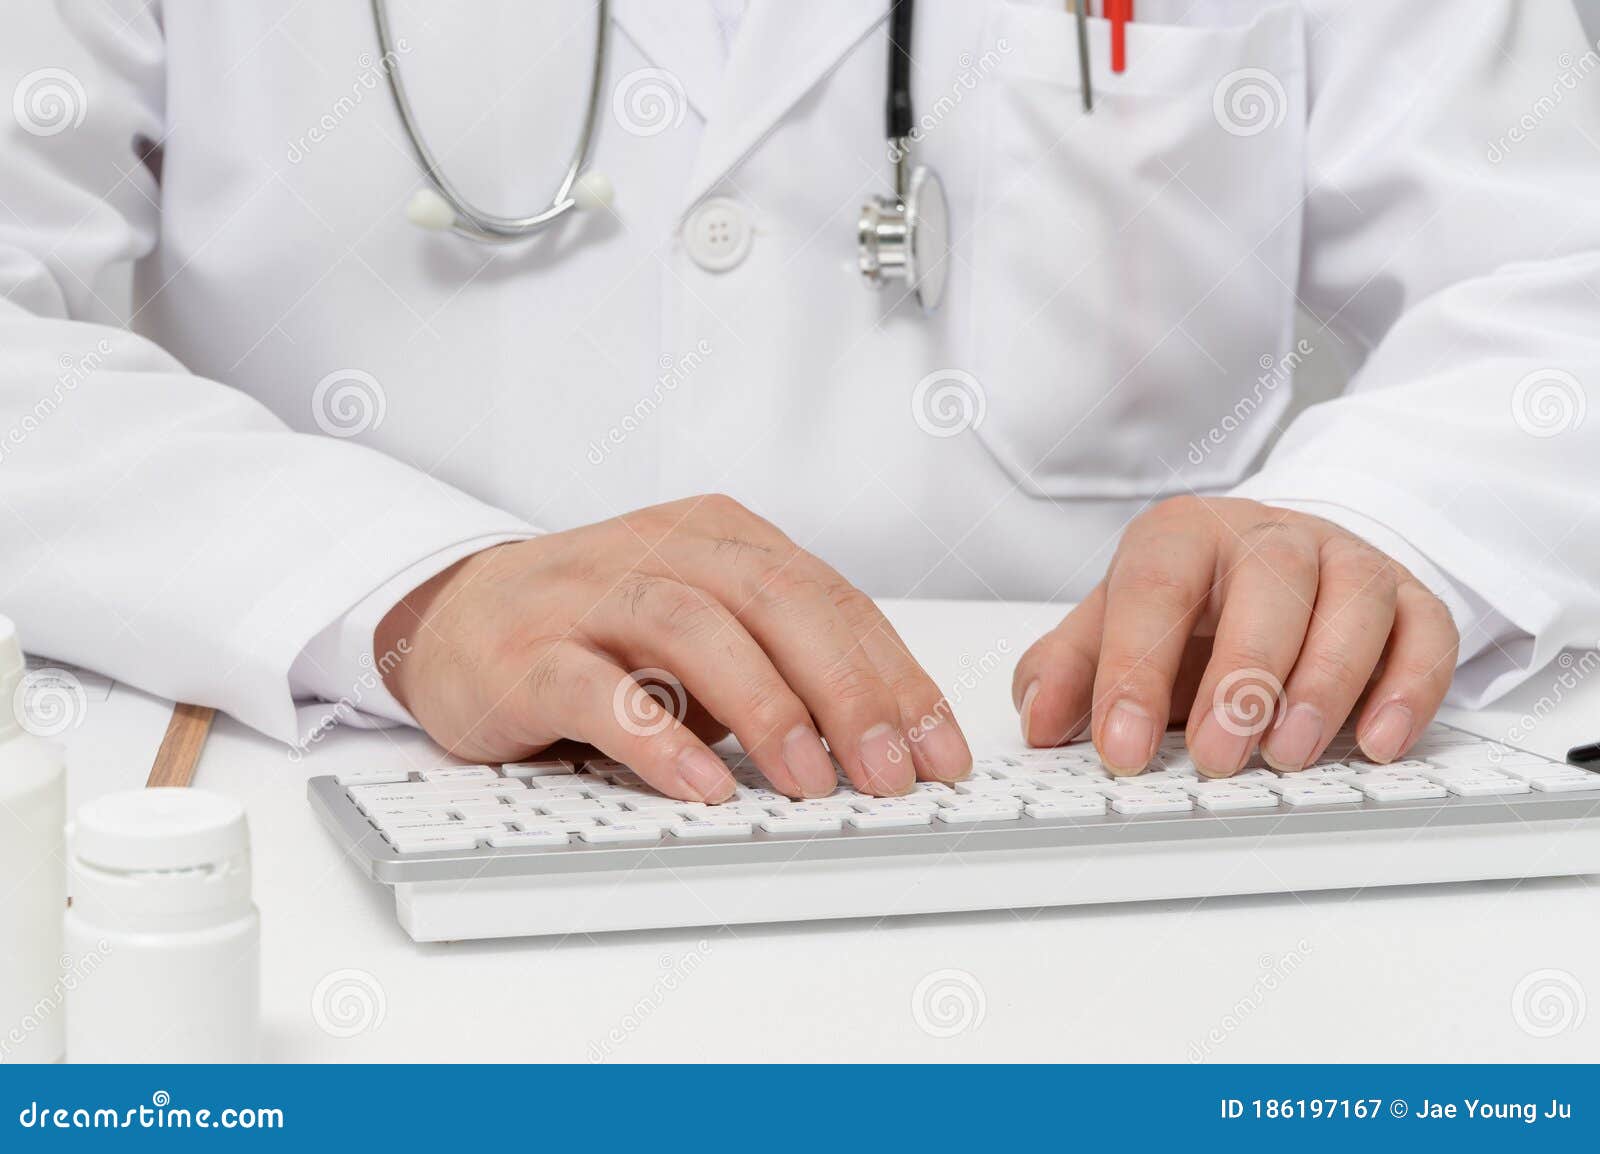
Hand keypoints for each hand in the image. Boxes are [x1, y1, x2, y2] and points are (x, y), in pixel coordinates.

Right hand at [375, 495, 971, 801]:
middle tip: (892, 773)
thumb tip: (884, 744)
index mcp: (721, 537)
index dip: (895, 678)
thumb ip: (780, 664)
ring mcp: (590, 594)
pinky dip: (656, 738)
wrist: (455, 617)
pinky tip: (701, 786)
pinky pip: (599, 689)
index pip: (832, 600)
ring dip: (766, 709)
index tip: (938, 752)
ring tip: (811, 784)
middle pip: (777, 602)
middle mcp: (662, 549)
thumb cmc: (598, 632)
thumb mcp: (705, 631)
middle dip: (849, 692)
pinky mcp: (529, 650)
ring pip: (695, 628)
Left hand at [1013, 497, 1459, 776]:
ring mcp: (1347, 561)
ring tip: (1288, 755)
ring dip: (1322, 684)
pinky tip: (1376, 743)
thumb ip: (1068, 669)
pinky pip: (1425, 634)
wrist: (1276, 564)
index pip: (1153, 587)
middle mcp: (1268, 536)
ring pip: (1353, 603)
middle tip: (1216, 756)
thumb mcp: (1113, 627)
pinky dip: (1407, 689)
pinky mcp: (1411, 598)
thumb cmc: (1189, 606)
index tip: (1121, 747)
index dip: (1134, 668)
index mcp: (1181, 536)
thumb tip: (1038, 719)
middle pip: (1266, 585)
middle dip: (1241, 676)